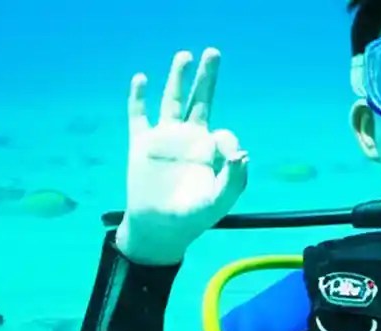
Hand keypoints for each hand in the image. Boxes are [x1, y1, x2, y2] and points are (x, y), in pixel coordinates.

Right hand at [117, 48, 248, 264]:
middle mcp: (189, 139)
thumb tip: (242, 154)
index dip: (227, 143)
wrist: (159, 229)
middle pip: (200, 101)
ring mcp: (165, 139)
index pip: (224, 134)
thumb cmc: (192, 218)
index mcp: (210, 152)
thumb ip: (233, 180)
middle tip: (214, 52)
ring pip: (172, 101)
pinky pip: (138, 115)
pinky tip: (142, 79)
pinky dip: (139, 97)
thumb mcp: (218, 202)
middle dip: (207, 78)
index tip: (226, 159)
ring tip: (185, 55)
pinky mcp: (141, 143)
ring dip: (178, 78)